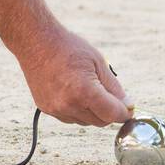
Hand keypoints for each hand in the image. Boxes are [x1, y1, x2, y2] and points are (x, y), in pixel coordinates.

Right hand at [17, 26, 131, 126]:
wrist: (36, 42)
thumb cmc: (68, 47)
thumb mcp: (98, 61)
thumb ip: (114, 87)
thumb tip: (127, 105)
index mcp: (84, 91)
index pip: (112, 114)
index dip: (124, 112)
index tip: (128, 108)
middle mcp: (69, 105)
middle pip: (100, 121)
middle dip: (109, 111)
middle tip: (111, 95)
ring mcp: (56, 109)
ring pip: (86, 121)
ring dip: (93, 111)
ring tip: (88, 88)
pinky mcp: (47, 109)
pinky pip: (70, 118)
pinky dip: (78, 110)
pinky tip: (75, 92)